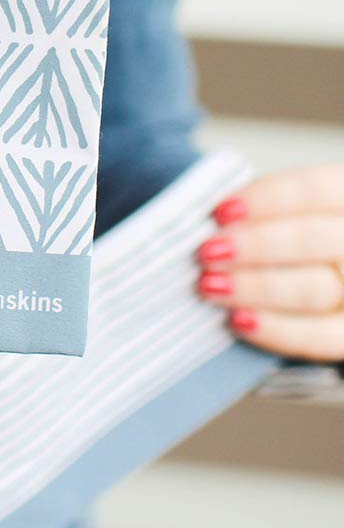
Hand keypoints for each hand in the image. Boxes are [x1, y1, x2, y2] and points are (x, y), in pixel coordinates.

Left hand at [196, 165, 343, 361]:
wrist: (309, 281)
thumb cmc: (281, 237)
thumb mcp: (281, 213)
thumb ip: (257, 212)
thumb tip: (206, 217)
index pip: (317, 189)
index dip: (268, 198)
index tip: (220, 211)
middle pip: (316, 239)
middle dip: (256, 245)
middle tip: (206, 251)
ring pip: (316, 289)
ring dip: (256, 287)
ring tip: (209, 285)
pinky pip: (321, 337)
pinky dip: (278, 329)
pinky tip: (238, 319)